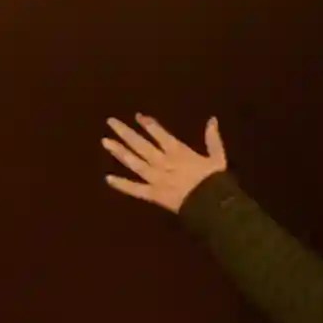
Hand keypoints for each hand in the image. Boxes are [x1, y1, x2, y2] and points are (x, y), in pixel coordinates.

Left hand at [102, 113, 227, 213]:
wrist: (211, 205)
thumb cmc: (214, 182)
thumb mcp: (217, 158)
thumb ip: (213, 139)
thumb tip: (212, 119)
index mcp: (178, 151)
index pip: (159, 133)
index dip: (147, 124)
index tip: (137, 116)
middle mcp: (163, 161)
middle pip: (141, 144)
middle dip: (125, 132)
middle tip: (110, 121)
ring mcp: (155, 178)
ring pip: (135, 162)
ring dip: (119, 152)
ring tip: (105, 141)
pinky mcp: (153, 194)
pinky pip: (135, 189)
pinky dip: (122, 184)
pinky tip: (108, 179)